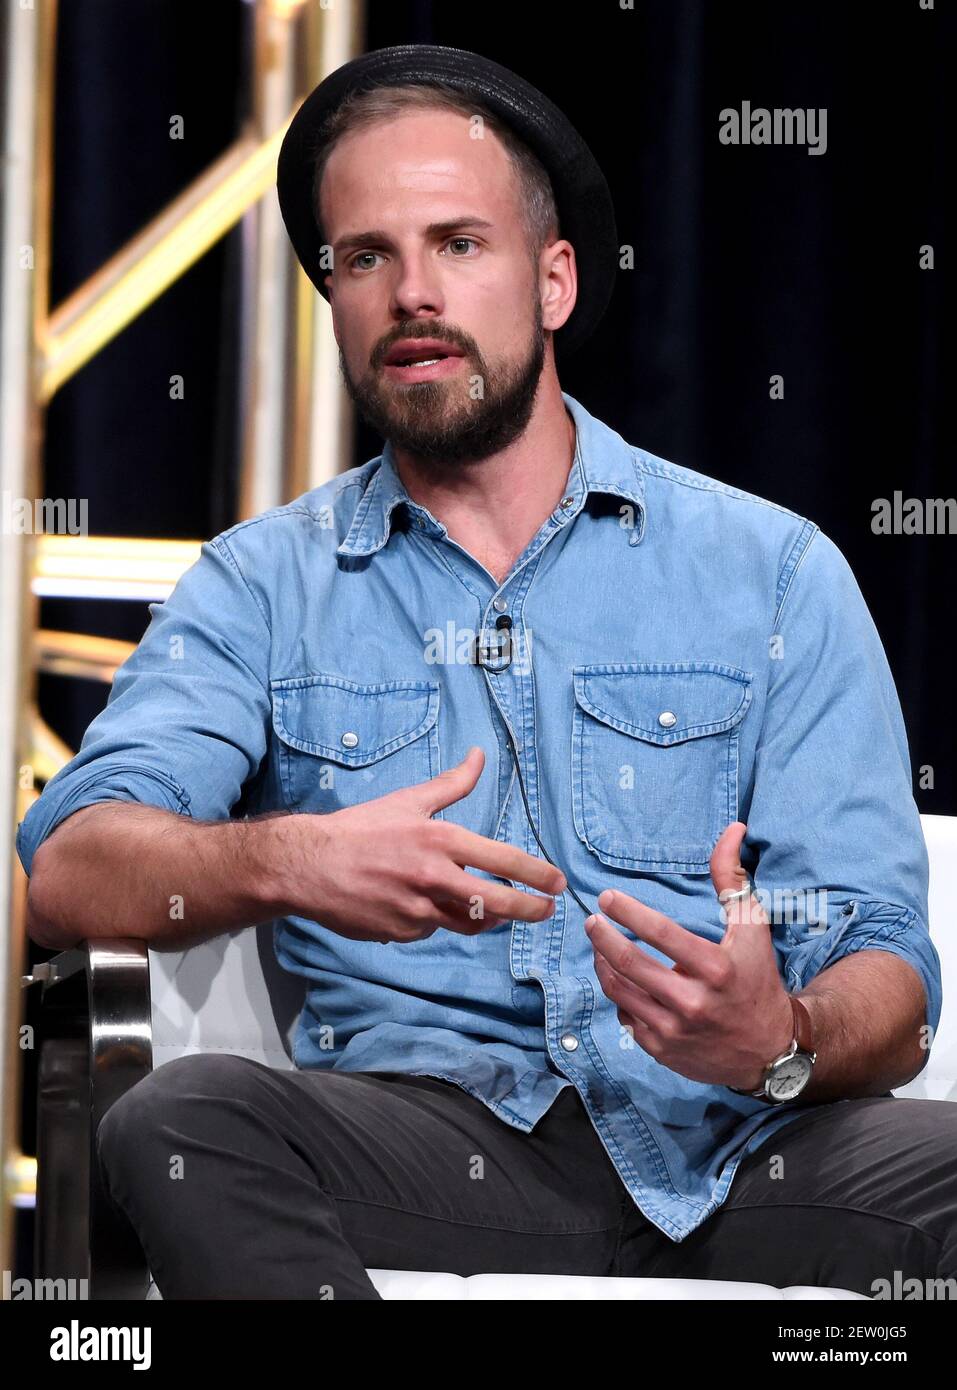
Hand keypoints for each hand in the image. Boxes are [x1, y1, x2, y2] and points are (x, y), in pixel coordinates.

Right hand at [280, 746, 565, 943]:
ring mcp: (418, 910)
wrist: (308, 865)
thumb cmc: (360, 829)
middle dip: (530, 910)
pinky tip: (417, 904)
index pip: (503, 861)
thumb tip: (480, 755)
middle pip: (497, 903)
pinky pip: (432, 930)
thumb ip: (452, 784)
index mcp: (440, 841)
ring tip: (489, 910)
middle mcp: (434, 877)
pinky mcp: (401, 933)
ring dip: (483, 917)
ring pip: (467, 923)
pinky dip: (435, 920)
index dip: (537, 875)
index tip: (558, 883)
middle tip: (546, 911)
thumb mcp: (409, 801)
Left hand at [585, 821, 793, 1088]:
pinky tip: (621, 980)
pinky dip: (620, 995)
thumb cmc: (758, 980)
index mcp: (716, 968)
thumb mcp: (751, 928)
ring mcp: (674, 1029)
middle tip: (592, 921)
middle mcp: (693, 1001)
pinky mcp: (662, 1050)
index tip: (607, 897)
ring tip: (599, 946)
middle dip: (602, 938)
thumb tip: (732, 829)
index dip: (628, 911)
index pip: (660, 933)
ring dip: (603, 964)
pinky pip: (626, 1017)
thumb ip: (733, 878)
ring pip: (620, 991)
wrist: (769, 1050)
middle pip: (630, 963)